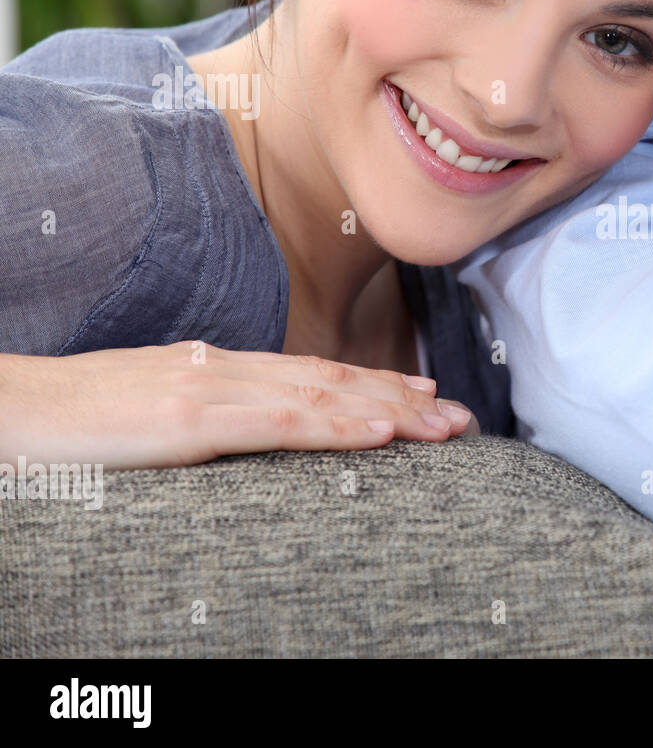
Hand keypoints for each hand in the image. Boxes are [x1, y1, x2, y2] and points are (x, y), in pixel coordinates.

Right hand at [0, 341, 474, 467]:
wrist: (7, 408)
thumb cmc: (74, 416)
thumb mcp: (152, 409)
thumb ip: (206, 413)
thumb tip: (247, 428)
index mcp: (218, 368)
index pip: (313, 373)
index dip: (375, 382)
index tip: (424, 394)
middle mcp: (225, 368)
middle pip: (333, 380)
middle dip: (403, 398)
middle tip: (460, 415)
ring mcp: (210, 389)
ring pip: (322, 396)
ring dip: (392, 411)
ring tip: (445, 427)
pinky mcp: (189, 420)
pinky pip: (279, 424)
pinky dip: (337, 425)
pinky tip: (380, 432)